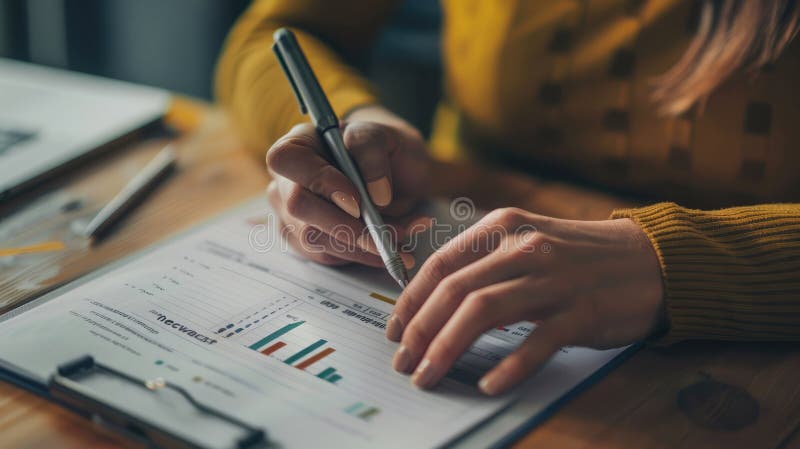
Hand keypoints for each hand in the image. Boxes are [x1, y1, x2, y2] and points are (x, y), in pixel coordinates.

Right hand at [266, 105, 431, 267]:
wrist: (397, 175)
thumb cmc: (383, 149)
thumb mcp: (384, 136)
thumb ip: (372, 150)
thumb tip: (377, 195)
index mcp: (298, 144)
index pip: (287, 159)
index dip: (319, 180)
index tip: (357, 200)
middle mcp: (287, 181)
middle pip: (298, 206)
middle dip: (345, 224)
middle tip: (385, 232)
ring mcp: (291, 215)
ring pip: (314, 238)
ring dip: (363, 243)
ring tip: (402, 234)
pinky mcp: (305, 243)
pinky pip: (329, 256)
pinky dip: (365, 255)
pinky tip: (390, 245)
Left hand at [386, 207, 664, 394]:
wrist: (652, 259)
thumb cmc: (578, 257)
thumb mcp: (526, 242)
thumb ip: (484, 263)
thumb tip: (432, 302)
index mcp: (503, 227)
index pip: (440, 264)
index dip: (410, 301)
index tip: (395, 332)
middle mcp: (524, 247)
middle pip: (454, 290)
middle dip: (420, 331)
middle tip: (404, 364)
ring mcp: (554, 278)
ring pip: (483, 312)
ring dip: (446, 349)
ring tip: (428, 376)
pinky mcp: (582, 311)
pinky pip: (536, 342)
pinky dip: (507, 366)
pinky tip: (488, 384)